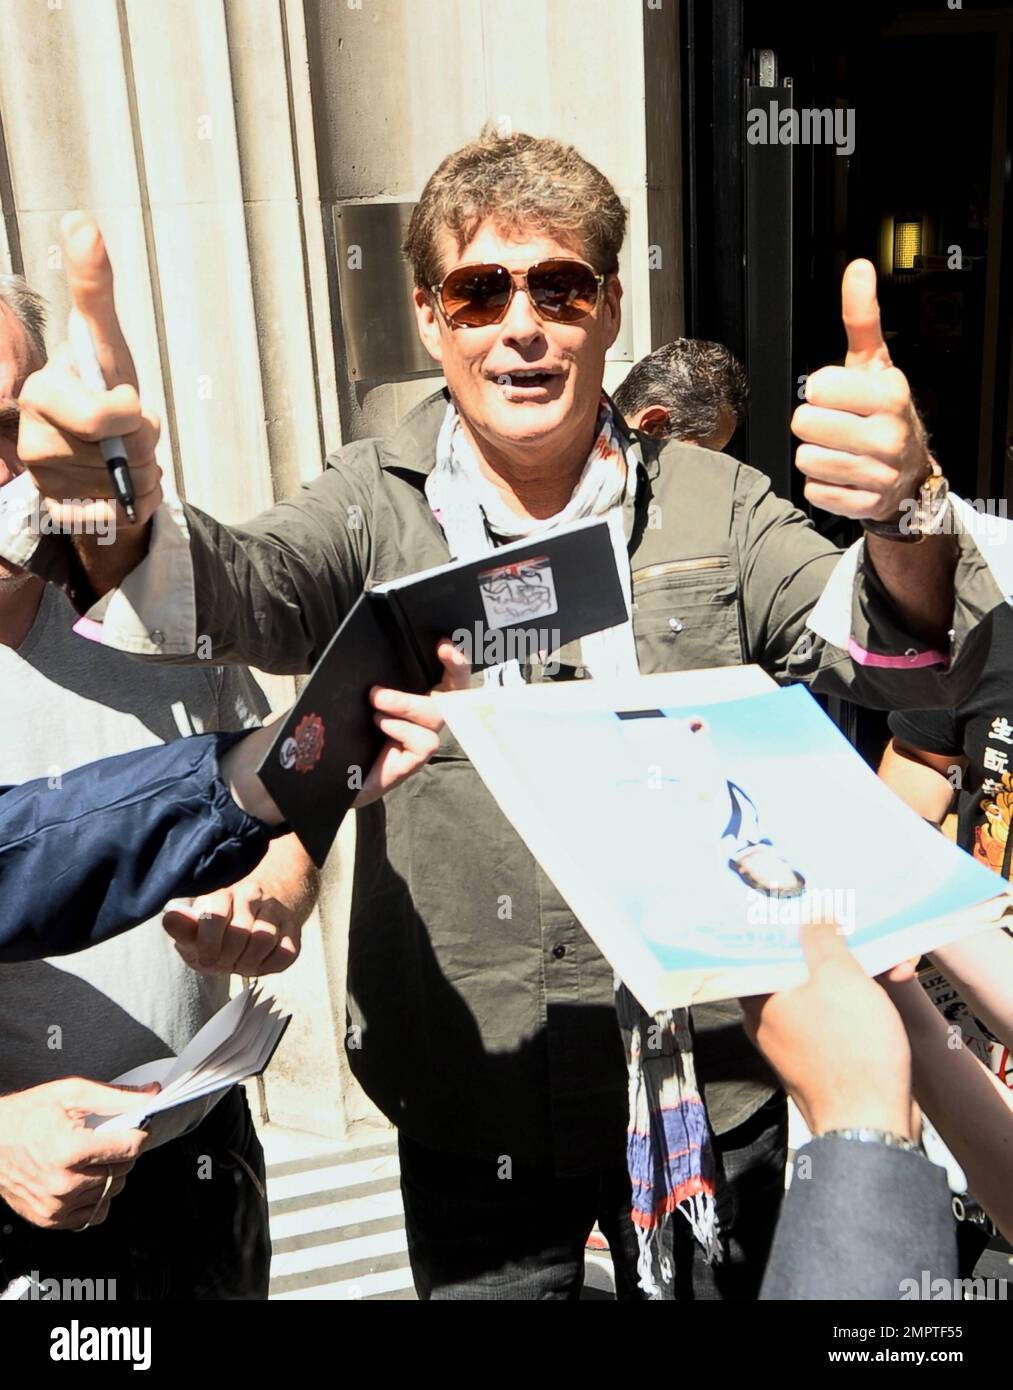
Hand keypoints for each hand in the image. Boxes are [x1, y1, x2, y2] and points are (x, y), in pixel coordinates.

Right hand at [0, 1078, 156, 1229]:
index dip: (139, 1134)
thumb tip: (151, 1095)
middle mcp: (63, 1183)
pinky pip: (91, 1215)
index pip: (129, 1148)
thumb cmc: (26, 1115)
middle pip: (122, 1171)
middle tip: (111, 1138)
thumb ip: (116, 1096)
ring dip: (111, 1174)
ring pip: (110, 1192)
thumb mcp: (71, 1093)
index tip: (138, 1126)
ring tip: (94, 1157)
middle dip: (124, 1152)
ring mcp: (56, 1205)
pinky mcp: (49, 1218)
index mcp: (69, 1150)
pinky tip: (86, 1178)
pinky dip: (96, 1198)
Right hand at [16, 212, 162, 533]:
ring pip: (130, 481)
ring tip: (124, 453)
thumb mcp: (107, 343)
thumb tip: (80, 219)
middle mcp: (34, 439)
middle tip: (131, 428)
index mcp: (41, 392)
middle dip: (143, 437)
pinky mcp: (65, 515)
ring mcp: (47, 480)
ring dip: (144, 467)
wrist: (104, 456)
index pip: (107, 415)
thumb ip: (93, 288)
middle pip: (125, 448)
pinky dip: (139, 500)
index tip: (127, 401)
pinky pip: (126, 515)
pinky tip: (123, 484)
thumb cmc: (104, 390)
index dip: (131, 412)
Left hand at [162, 879, 303, 976]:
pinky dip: (269, 966)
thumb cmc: (219, 932)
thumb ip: (183, 929)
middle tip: (225, 963)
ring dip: (249, 962)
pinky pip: (285, 953)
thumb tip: (169, 918)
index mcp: (223, 894)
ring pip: (264, 939)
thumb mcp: (197, 932)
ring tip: (241, 964)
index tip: (206, 957)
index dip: (208, 946)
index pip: (215, 918)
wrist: (256, 920)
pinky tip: (260, 962)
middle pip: (240, 933)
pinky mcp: (293, 928)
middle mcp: (252, 895)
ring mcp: (275, 910)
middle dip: (228, 957)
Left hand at [354, 637, 471, 805]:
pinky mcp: (415, 760)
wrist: (331, 772)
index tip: (444, 643)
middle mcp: (426, 716)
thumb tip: (371, 653)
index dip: (455, 658)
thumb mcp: (357, 698)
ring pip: (435, 715)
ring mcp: (423, 739)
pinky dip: (402, 728)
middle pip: (458, 690)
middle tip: (442, 648)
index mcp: (417, 695)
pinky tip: (380, 725)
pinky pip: (424, 741)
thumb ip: (369, 678)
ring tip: (376, 699)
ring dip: (407, 702)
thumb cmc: (346, 730)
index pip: (447, 674)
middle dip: (457, 666)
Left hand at [740, 920, 912, 1137]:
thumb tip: (811, 917)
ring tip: (888, 965)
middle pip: (796, 966)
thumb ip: (821, 939)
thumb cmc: (851, 1050)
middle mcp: (768, 1019)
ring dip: (853, 973)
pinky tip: (886, 990)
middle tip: (861, 936)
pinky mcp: (820, 1057)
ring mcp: (793, 1040)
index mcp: (758, 997)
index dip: (788, 925)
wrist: (871, 1124)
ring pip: (820, 990)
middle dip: (833, 948)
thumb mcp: (839, 976)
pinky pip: (834, 1016)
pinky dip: (857, 1001)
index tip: (811, 910)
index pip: (761, 947)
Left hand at [792, 259, 932, 521]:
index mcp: (889, 395)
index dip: (819, 390)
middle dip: (812, 423)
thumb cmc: (882, 410)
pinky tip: (841, 474)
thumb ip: (862, 318)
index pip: (818, 387)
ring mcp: (878, 474)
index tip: (835, 395)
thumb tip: (858, 269)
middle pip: (804, 424)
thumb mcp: (874, 363)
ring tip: (837, 448)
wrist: (909, 469)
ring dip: (813, 453)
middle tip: (834, 424)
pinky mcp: (863, 504)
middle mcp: (888, 436)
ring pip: (805, 459)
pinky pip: (814, 490)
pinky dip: (821, 484)